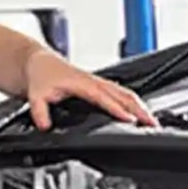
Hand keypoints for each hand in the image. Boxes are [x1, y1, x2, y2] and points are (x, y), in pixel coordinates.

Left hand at [24, 51, 156, 130]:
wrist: (41, 63)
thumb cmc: (42, 76)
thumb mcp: (35, 95)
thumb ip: (39, 112)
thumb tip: (45, 126)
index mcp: (82, 83)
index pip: (103, 97)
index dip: (117, 109)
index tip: (131, 120)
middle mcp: (94, 81)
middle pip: (123, 94)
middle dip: (139, 109)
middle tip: (152, 124)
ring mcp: (99, 82)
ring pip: (125, 93)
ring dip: (140, 106)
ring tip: (152, 121)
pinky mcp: (100, 85)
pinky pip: (121, 93)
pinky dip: (134, 102)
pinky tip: (140, 112)